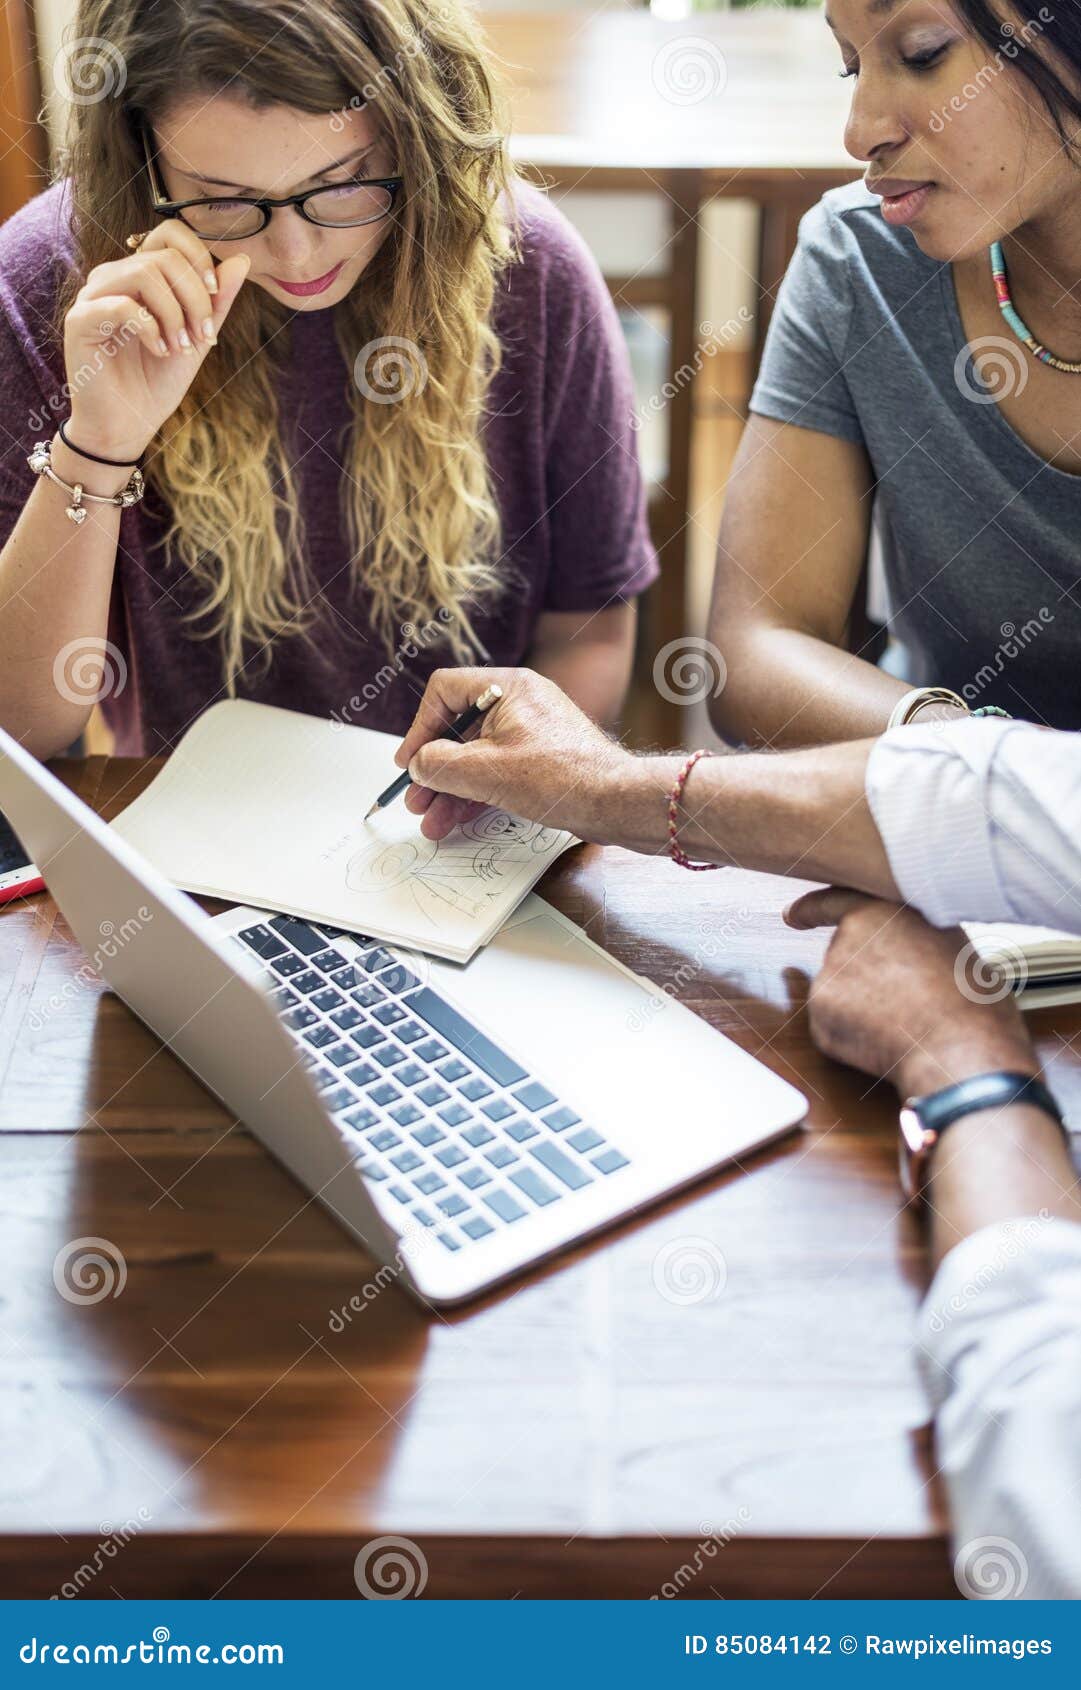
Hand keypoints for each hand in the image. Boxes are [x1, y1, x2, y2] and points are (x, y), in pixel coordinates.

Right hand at [62, 223, 249, 460]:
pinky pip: (120, 305)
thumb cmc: (158, 382)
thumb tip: (241, 259)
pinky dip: (150, 328)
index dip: (200, 259)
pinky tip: (160, 351)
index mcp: (141, 274)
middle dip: (195, 297)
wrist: (127, 425)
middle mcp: (114, 277)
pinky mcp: (80, 320)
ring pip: (143, 273)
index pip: (170, 234)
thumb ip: (217, 302)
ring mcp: (94, 296)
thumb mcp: (197, 339)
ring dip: (174, 314)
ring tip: (181, 348)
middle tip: (203, 337)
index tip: (216, 297)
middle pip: (163, 256)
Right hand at [395, 666, 631, 839]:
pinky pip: (498, 769)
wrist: (616, 802)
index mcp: (507, 686)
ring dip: (451, 789)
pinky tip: (459, 819)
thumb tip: (419, 766)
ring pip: (478, 755)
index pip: (445, 691)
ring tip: (433, 822)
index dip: (420, 727)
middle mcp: (520, 702)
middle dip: (434, 770)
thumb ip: (440, 764)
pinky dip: (477, 792)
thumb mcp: (484, 771)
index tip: (410, 762)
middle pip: (459, 729)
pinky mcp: (543, 758)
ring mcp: (533, 731)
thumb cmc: (560, 777)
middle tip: (416, 801)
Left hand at [785, 887, 1037, 1097]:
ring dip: (863, 1007)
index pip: (837, 901)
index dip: (813, 909)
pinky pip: (833, 1023)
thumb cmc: (971, 1003)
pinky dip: (853, 1035)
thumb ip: (913, 938)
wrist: (961, 1048)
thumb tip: (906, 953)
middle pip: (845, 955)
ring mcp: (831, 970)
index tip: (794, 916)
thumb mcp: (951, 946)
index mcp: (886, 910)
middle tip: (905, 1002)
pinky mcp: (821, 1008)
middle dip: (865, 978)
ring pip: (840, 991)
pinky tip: (886, 1042)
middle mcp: (850, 933)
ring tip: (908, 1022)